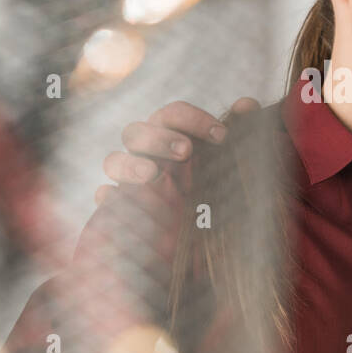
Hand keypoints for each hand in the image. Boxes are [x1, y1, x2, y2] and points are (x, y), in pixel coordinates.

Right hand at [95, 96, 261, 205]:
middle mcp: (150, 159)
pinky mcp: (121, 212)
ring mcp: (132, 185)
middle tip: (186, 152)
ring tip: (152, 174)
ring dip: (130, 164)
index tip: (221, 136)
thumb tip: (247, 103)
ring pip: (113, 160)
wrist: (207, 249)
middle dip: (159, 138)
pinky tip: (119, 200)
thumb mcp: (233, 171)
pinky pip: (104, 198)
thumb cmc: (218, 202)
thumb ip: (240, 136)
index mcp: (175, 142)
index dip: (193, 118)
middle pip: (136, 132)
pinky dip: (108, 196)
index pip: (173, 115)